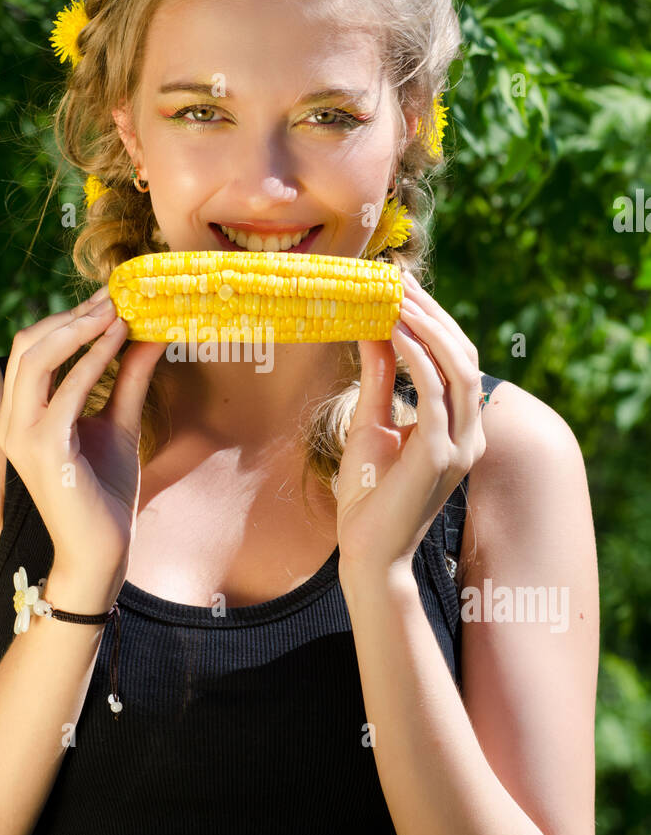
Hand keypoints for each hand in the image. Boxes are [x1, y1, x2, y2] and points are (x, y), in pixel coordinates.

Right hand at [0, 285, 166, 611]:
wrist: (102, 552)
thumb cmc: (106, 494)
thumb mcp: (118, 423)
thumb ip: (127, 379)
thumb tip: (149, 334)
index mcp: (18, 415)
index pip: (30, 348)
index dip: (67, 317)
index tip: (109, 296)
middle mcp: (9, 422)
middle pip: (26, 343)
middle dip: (71, 315)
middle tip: (114, 296)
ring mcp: (20, 435)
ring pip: (36, 357)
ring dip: (79, 328)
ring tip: (117, 310)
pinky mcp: (43, 449)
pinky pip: (65, 390)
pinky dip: (92, 359)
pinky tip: (120, 341)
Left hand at [335, 270, 486, 577]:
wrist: (366, 553)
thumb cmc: (367, 497)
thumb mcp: (370, 423)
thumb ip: (378, 379)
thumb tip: (375, 329)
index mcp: (459, 428)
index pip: (457, 359)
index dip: (433, 320)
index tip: (401, 288)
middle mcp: (469, 434)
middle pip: (463, 355)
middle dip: (432, 314)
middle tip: (398, 281)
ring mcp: (459, 445)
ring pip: (457, 367)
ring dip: (427, 326)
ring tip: (395, 298)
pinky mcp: (439, 455)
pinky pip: (434, 391)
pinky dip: (415, 355)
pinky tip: (392, 332)